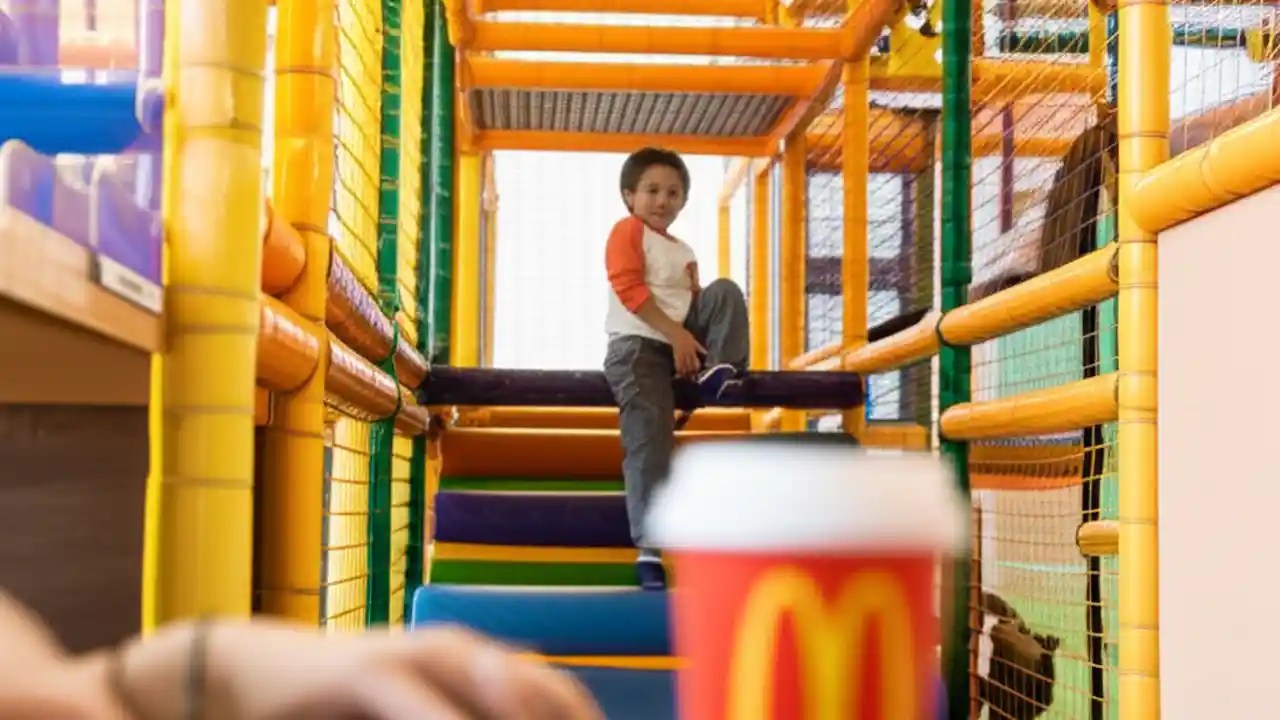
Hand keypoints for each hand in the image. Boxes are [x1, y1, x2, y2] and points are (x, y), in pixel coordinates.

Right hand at [117, 620, 604, 719]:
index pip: (561, 698)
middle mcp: (460, 653)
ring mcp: (416, 656)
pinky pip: (419, 706)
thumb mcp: (419, 719)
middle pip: (541, 693)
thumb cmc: (348, 710)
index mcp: (481, 666)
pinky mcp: (368, 671)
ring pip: (493, 690)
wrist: (250, 676)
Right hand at [668, 327, 705, 377]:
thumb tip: (706, 353)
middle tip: (692, 379)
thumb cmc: (685, 335)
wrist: (675, 332)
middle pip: (689, 364)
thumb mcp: (694, 341)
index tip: (698, 373)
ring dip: (685, 372)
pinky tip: (678, 372)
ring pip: (683, 365)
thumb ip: (699, 348)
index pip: (695, 360)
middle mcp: (687, 353)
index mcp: (692, 349)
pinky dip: (678, 368)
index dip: (696, 367)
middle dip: (691, 372)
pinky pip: (677, 362)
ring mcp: (681, 354)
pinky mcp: (675, 354)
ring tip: (686, 378)